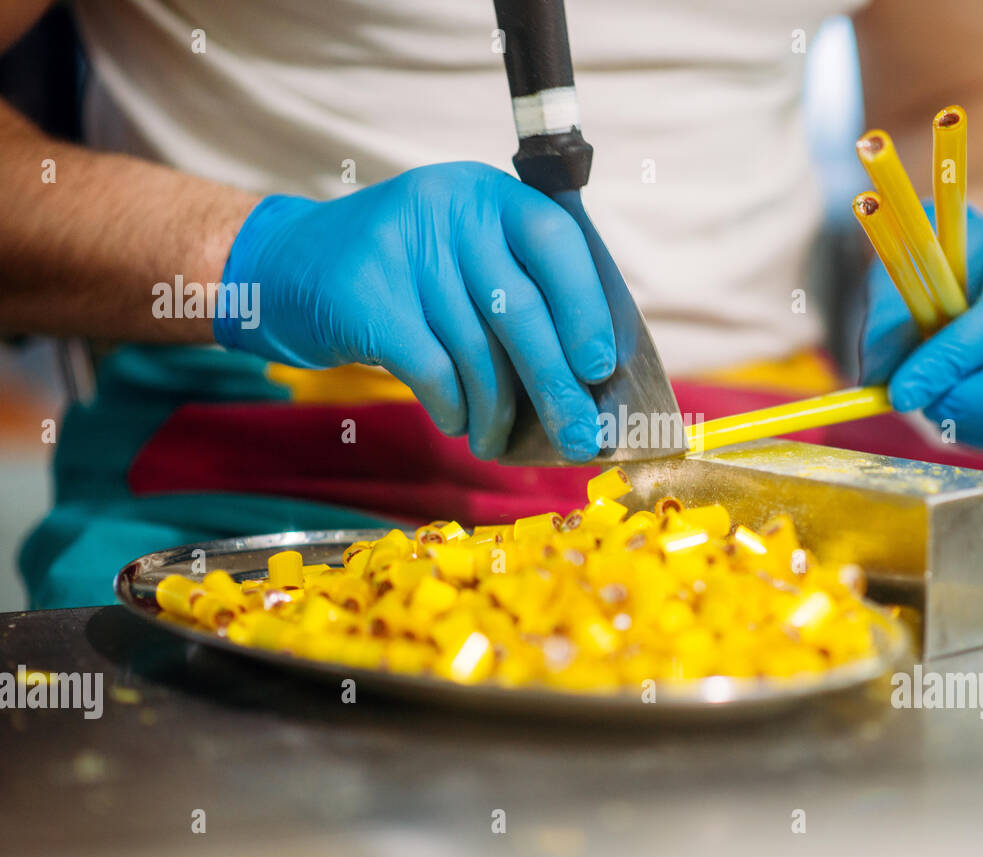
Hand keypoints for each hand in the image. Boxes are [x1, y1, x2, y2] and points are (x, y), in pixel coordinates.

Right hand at [217, 162, 615, 460]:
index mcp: (487, 194)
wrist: (287, 267)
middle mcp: (448, 208)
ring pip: (475, 350)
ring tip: (498, 440)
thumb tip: (587, 382)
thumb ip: (519, 293)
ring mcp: (402, 247)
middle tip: (579, 439)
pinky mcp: (364, 294)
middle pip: (520, 310)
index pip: (556, 241)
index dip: (586, 307)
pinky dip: (452, 408)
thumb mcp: (463, 258)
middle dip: (556, 386)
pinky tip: (457, 424)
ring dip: (496, 411)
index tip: (600, 367)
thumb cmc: (404, 279)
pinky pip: (432, 369)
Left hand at [859, 206, 982, 449]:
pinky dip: (977, 429)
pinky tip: (946, 407)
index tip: (902, 391)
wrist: (967, 265)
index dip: (953, 361)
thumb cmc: (935, 264)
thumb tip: (879, 384)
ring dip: (974, 417)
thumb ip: (889, 326)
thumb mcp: (904, 279)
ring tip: (930, 397)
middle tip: (926, 405)